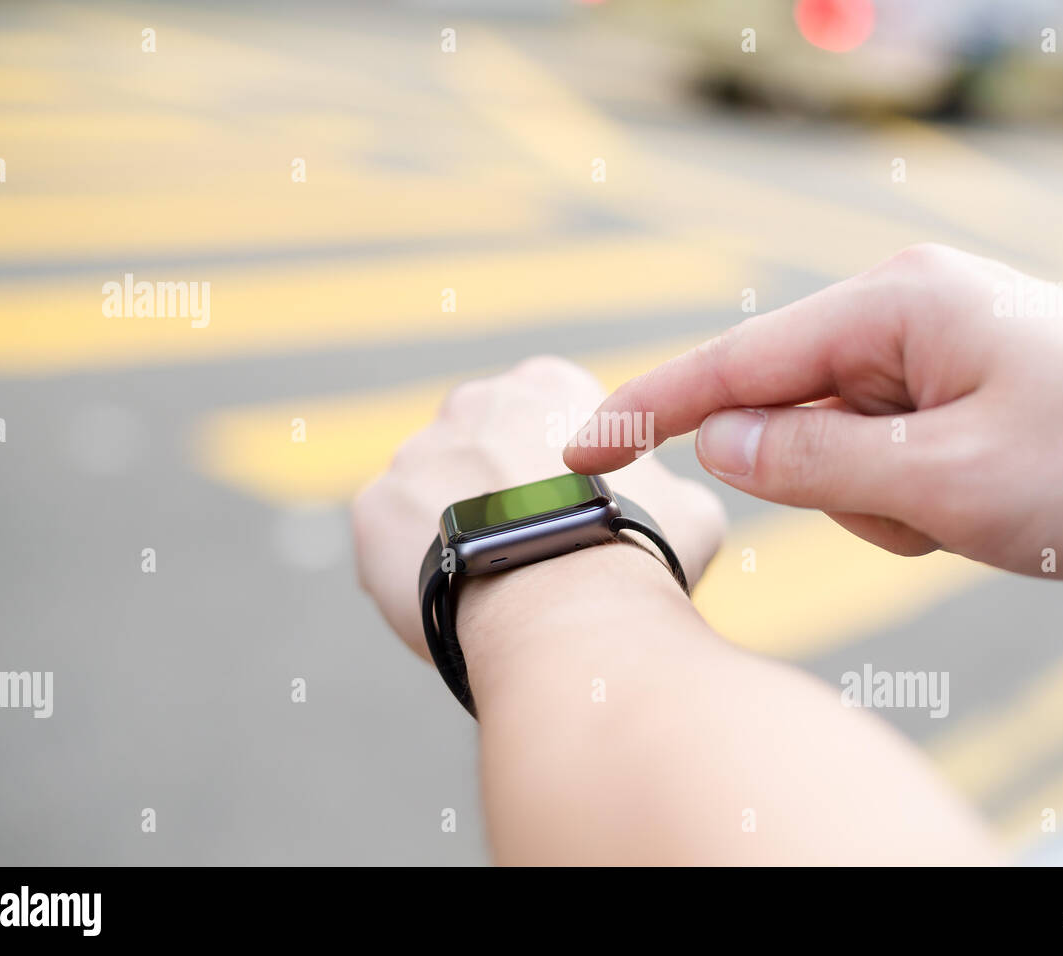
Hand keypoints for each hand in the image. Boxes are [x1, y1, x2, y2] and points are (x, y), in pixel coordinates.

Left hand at [353, 356, 725, 658]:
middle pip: (479, 452)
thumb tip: (670, 505)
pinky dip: (411, 570)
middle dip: (496, 496)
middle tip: (525, 555)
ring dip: (451, 531)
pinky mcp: (374, 506)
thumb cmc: (631, 550)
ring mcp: (417, 450)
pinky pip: (388, 540)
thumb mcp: (688, 508)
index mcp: (548, 386)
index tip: (568, 515)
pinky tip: (449, 603)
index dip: (557, 473)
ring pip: (429, 496)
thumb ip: (667, 489)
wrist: (562, 604)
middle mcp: (474, 401)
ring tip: (487, 590)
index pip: (544, 417)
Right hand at [564, 244, 1062, 578]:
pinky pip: (882, 451)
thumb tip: (718, 443)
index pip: (737, 362)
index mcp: (894, 305)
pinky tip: (979, 502)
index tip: (579, 445)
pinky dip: (909, 497)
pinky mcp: (950, 385)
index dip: (650, 409)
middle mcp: (903, 311)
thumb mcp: (948, 481)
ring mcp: (928, 348)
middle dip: (828, 482)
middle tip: (918, 515)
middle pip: (789, 409)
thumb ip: (816, 461)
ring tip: (966, 509)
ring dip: (880, 500)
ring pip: (836, 444)